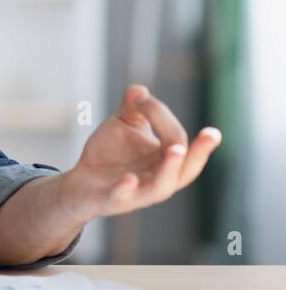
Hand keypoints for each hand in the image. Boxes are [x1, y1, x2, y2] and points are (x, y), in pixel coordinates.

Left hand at [56, 83, 220, 222]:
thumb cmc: (108, 152)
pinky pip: (122, 197)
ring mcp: (137, 194)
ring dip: (170, 169)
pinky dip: (127, 188)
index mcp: (166, 161)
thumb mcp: (123, 124)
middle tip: (213, 133)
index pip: (176, 139)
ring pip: (161, 187)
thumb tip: (139, 89)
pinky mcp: (111, 200)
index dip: (161, 116)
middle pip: (187, 170)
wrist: (77, 181)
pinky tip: (129, 178)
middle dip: (200, 152)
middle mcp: (158, 180)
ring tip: (176, 150)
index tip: (142, 99)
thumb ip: (134, 107)